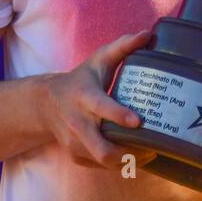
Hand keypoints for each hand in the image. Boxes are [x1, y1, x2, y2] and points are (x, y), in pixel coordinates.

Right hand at [37, 30, 157, 170]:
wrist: (46, 104)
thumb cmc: (81, 79)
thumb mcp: (98, 60)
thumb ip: (122, 47)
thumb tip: (148, 34)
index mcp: (84, 97)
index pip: (101, 108)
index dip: (119, 116)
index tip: (139, 121)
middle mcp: (77, 123)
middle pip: (103, 149)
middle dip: (130, 153)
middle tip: (155, 147)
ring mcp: (75, 143)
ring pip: (105, 161)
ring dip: (130, 161)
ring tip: (152, 152)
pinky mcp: (76, 156)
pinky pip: (102, 166)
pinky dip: (120, 164)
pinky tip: (136, 155)